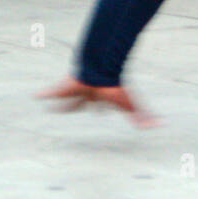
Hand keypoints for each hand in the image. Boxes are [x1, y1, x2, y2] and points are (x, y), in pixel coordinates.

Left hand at [37, 76, 158, 127]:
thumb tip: (162, 125)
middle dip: (76, 106)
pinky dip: (44, 94)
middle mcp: (88, 92)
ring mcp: (76, 89)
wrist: (102, 73)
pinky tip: (35, 97)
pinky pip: (52, 91)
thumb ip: (144, 117)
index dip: (100, 108)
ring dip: (59, 98)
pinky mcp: (66, 87)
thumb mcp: (130, 106)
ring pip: (66, 96)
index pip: (101, 104)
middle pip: (81, 101)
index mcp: (102, 96)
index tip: (100, 110)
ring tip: (49, 102)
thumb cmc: (116, 88)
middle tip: (69, 109)